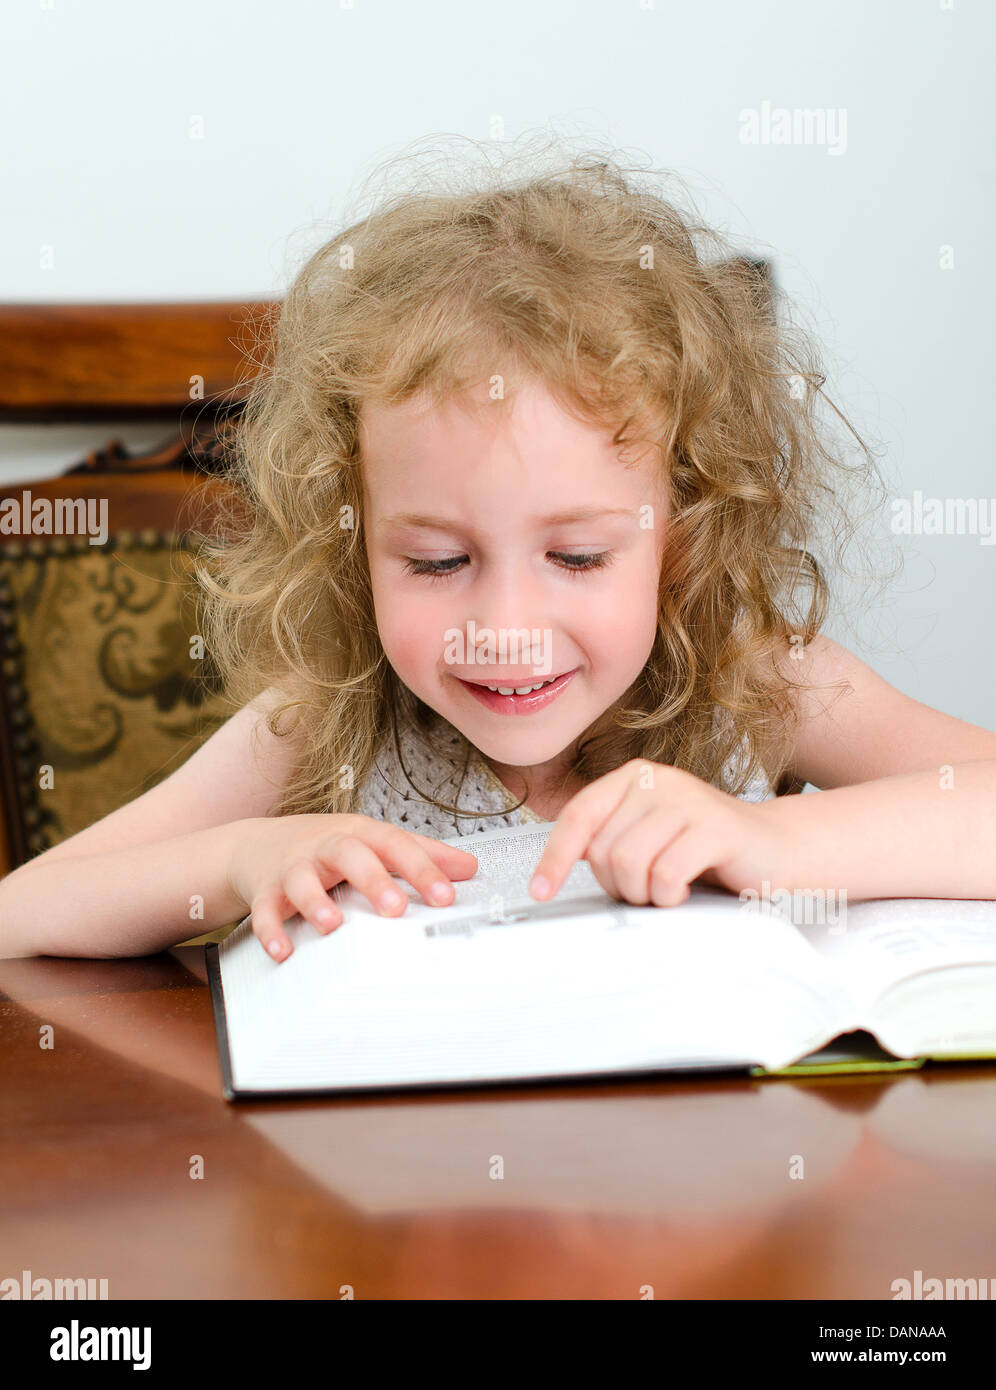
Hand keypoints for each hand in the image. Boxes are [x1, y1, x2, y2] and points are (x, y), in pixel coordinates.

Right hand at [228, 813, 477, 961]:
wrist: (257, 845)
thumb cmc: (328, 846)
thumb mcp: (374, 842)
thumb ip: (421, 854)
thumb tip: (470, 868)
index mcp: (361, 834)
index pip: (395, 845)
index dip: (421, 868)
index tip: (446, 896)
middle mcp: (327, 847)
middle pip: (350, 854)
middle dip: (372, 880)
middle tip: (395, 909)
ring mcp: (294, 867)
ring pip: (302, 879)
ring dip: (315, 902)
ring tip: (332, 926)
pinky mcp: (266, 890)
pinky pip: (265, 909)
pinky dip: (271, 930)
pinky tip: (284, 951)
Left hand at [528, 759, 794, 907]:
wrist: (776, 850)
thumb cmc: (707, 850)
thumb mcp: (648, 837)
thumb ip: (608, 840)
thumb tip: (556, 868)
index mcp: (633, 778)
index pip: (578, 816)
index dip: (554, 857)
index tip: (540, 890)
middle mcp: (657, 780)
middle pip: (602, 849)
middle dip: (618, 885)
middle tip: (646, 889)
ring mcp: (688, 800)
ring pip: (629, 863)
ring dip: (644, 893)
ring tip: (666, 890)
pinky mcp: (716, 828)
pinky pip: (666, 874)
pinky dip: (669, 896)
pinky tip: (684, 892)